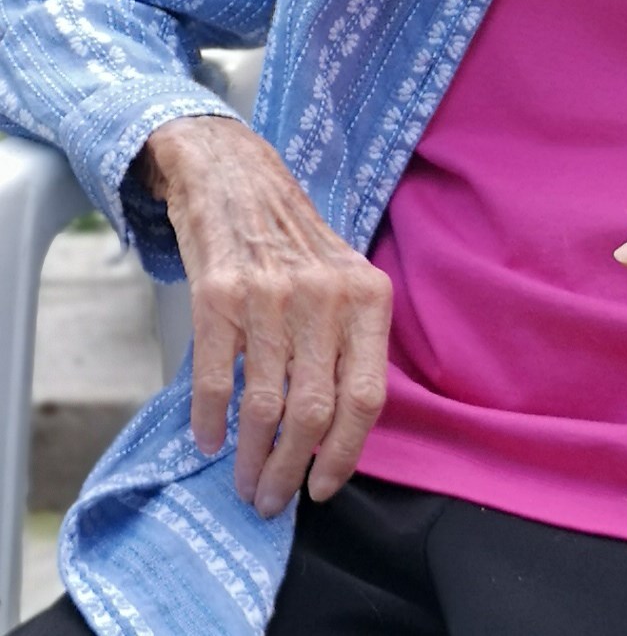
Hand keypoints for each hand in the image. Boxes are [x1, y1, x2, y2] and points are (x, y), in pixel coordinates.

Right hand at [137, 115, 392, 517]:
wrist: (235, 177)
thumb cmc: (295, 242)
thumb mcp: (346, 280)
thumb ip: (349, 344)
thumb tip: (337, 436)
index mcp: (368, 297)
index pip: (366, 397)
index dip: (345, 454)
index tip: (323, 488)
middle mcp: (324, 297)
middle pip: (314, 413)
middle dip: (291, 472)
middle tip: (272, 499)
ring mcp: (271, 296)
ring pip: (266, 406)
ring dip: (252, 460)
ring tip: (244, 482)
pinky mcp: (218, 296)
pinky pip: (218, 381)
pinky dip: (210, 423)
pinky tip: (209, 441)